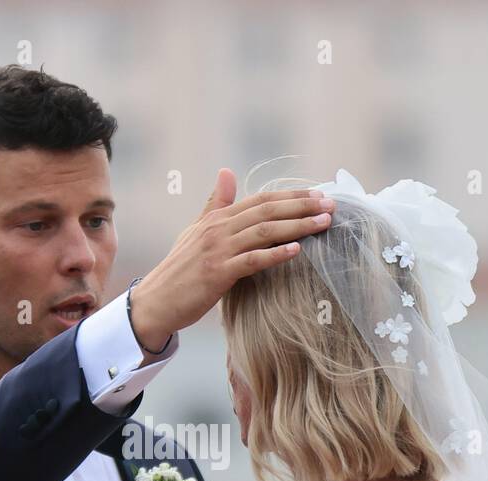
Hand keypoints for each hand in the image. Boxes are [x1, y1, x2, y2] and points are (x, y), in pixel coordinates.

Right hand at [128, 169, 334, 349]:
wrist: (156, 302)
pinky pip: (252, 261)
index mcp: (217, 218)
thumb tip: (227, 171)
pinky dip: (275, 254)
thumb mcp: (196, 231)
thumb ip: (215, 203)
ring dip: (297, 226)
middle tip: (331, 205)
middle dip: (302, 207)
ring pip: (265, 232)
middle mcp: (218, 229)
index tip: (319, 194)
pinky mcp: (218, 273)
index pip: (261, 199)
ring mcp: (218, 250)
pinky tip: (296, 250)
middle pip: (268, 211)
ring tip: (324, 224)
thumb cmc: (180, 270)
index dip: (291, 196)